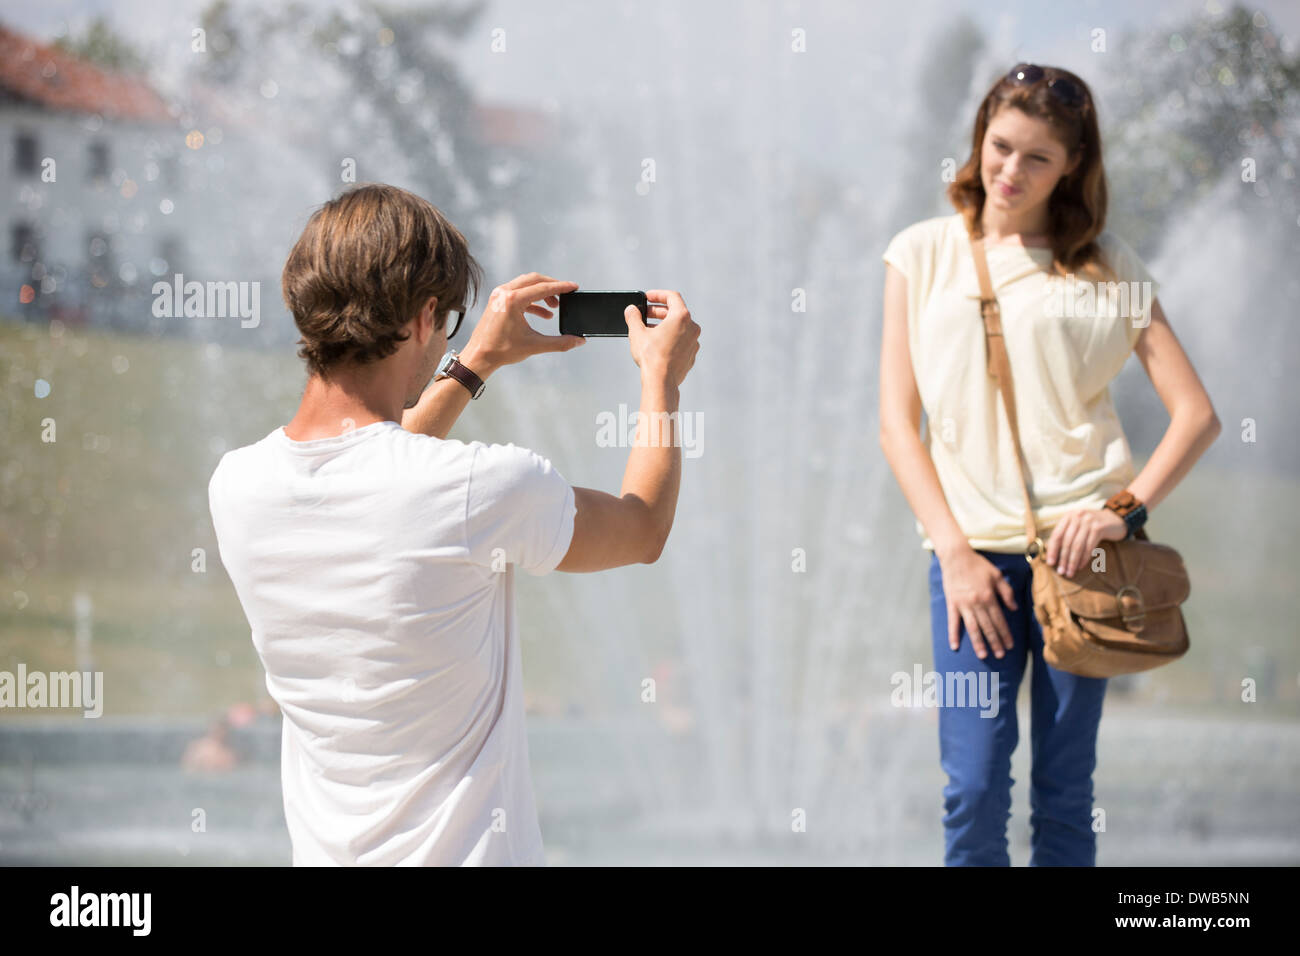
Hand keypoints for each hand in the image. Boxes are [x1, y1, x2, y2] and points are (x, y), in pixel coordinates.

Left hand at [458, 273, 585, 374]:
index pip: (543, 288)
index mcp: (512, 300)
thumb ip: (560, 343)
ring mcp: (499, 295)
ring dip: (542, 293)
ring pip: (526, 285)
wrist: (479, 356)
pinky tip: (544, 313)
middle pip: (534, 280)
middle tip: (566, 295)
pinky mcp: (497, 300)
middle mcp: (504, 293)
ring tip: (555, 306)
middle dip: (552, 286)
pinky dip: (533, 300)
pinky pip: (519, 293)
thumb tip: (579, 340)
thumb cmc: (501, 351)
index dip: (561, 287)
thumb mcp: (535, 345)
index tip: (574, 287)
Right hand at [626, 289, 698, 387]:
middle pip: (675, 312)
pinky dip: (670, 338)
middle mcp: (692, 327)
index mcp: (681, 317)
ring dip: (664, 325)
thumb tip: (631, 310)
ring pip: (679, 327)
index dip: (658, 294)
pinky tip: (657, 344)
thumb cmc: (651, 356)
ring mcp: (694, 342)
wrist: (661, 382)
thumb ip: (633, 317)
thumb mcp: (637, 333)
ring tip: (648, 330)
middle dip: (658, 311)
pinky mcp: (691, 355)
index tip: (647, 297)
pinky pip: (681, 341)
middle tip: (644, 314)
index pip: (672, 297)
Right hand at [938, 545, 1018, 659]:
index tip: (1010, 645)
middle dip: (995, 642)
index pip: (999, 620)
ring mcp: (963, 605)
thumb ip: (1007, 592)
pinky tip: (955, 646)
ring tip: (983, 655)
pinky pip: (953, 622)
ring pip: (972, 628)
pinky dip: (953, 635)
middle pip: (987, 627)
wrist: (956, 556)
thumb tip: (1014, 608)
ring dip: (978, 643)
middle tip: (1000, 655)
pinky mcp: (952, 604)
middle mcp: (977, 603)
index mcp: (989, 597)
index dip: (1005, 634)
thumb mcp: (997, 575)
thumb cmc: (978, 565)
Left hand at [1044, 507, 1128, 577]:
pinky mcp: (1099, 528)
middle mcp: (1077, 517)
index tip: (1050, 563)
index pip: (1056, 535)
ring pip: (1077, 546)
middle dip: (1063, 559)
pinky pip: (1089, 547)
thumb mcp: (1077, 526)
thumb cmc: (1091, 526)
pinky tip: (1080, 566)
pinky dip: (1084, 558)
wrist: (1115, 519)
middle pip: (1067, 542)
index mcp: (1068, 516)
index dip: (1052, 550)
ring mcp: (1088, 521)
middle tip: (1061, 571)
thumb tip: (1052, 555)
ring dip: (1072, 561)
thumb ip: (1065, 536)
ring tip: (1070, 572)